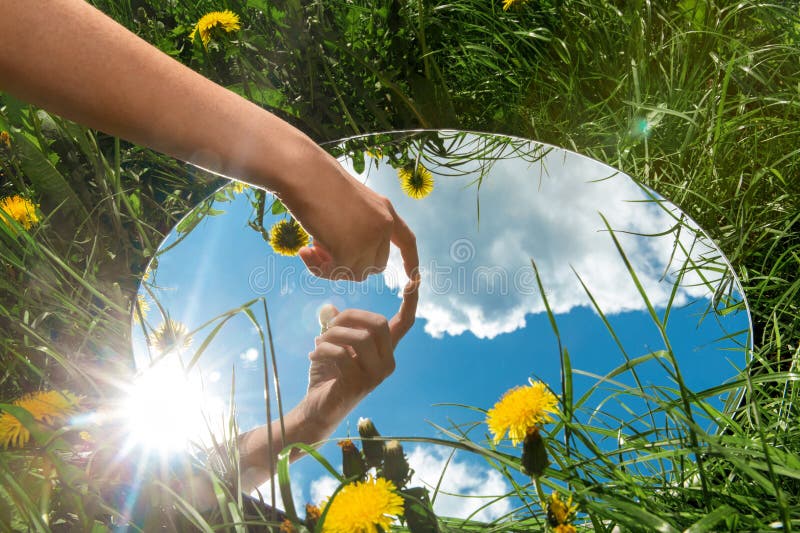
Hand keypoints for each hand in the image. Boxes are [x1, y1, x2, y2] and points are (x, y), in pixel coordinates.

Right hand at [279, 144, 418, 281]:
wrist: (304, 173)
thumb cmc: (318, 184)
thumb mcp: (349, 206)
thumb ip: (359, 228)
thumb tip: (353, 262)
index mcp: (385, 210)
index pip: (406, 241)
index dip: (410, 261)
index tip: (415, 278)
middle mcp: (383, 225)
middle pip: (376, 266)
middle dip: (351, 265)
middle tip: (322, 251)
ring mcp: (368, 239)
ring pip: (356, 273)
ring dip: (332, 268)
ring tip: (311, 248)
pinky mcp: (349, 251)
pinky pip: (335, 273)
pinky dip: (318, 268)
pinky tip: (304, 251)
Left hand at [301, 279, 418, 428]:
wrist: (317, 408)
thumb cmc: (327, 374)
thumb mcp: (331, 344)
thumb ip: (334, 326)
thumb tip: (329, 308)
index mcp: (385, 350)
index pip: (405, 322)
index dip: (411, 300)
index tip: (416, 278)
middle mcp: (387, 362)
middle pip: (379, 323)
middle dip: (350, 316)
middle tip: (328, 324)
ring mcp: (376, 375)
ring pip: (361, 338)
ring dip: (333, 334)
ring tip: (318, 341)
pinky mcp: (360, 385)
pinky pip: (342, 355)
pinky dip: (323, 350)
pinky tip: (313, 354)